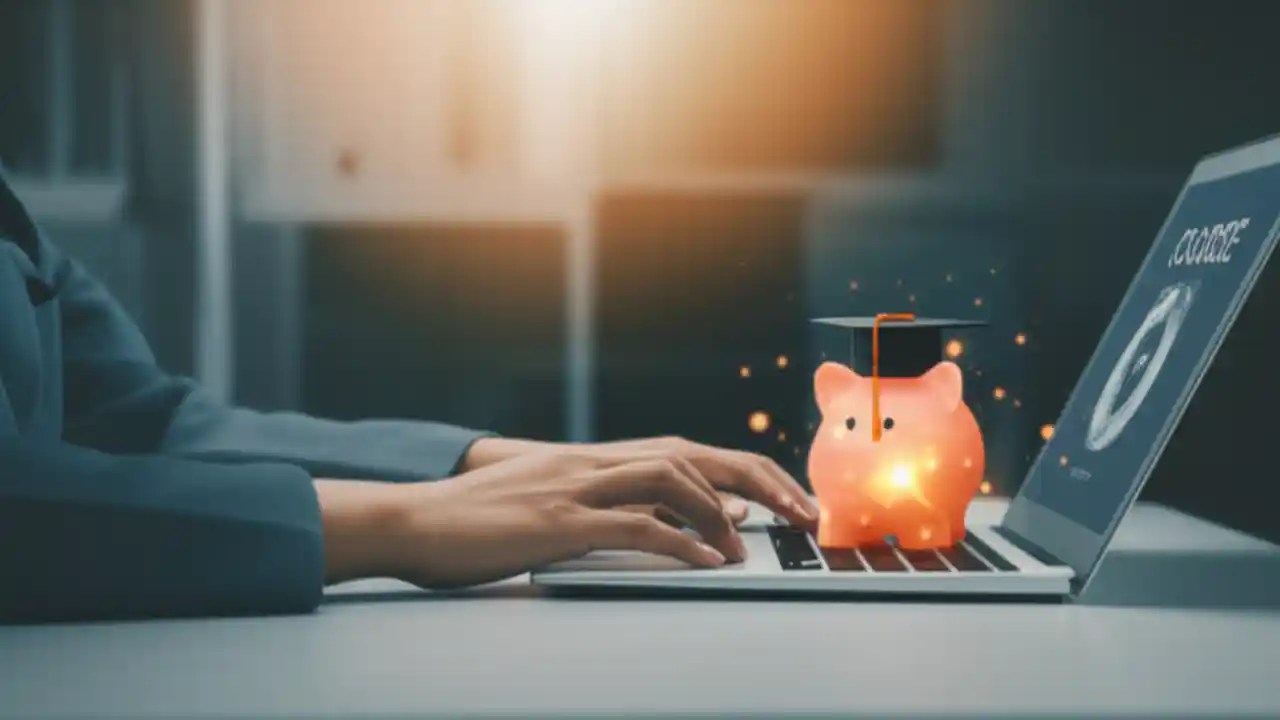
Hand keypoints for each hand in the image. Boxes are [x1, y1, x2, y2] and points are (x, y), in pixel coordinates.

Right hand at [317, 451, 743, 588]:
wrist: (414, 521)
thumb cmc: (470, 523)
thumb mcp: (535, 506)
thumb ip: (582, 510)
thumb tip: (632, 531)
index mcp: (584, 459)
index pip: (674, 452)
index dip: (724, 473)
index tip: (760, 500)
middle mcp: (587, 463)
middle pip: (687, 456)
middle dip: (744, 484)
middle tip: (779, 515)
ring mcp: (574, 488)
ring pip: (670, 481)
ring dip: (716, 514)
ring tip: (740, 548)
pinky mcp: (560, 522)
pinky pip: (638, 526)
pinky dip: (680, 543)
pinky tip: (704, 563)